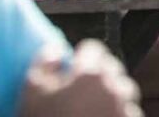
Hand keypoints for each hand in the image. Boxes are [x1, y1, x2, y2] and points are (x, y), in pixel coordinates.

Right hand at [21, 40, 141, 116]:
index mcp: (91, 73)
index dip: (78, 60)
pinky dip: (115, 114)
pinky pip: (126, 112)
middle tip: (74, 96)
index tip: (68, 74)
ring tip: (86, 112)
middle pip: (109, 69)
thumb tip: (55, 50)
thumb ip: (43, 64)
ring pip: (120, 90)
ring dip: (108, 96)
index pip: (92, 49)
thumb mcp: (31, 93)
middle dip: (95, 77)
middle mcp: (115, 86)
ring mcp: (126, 107)